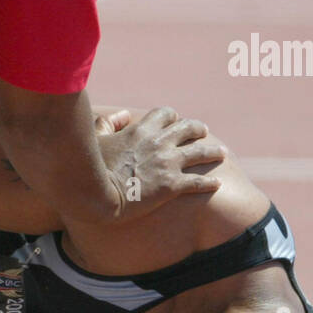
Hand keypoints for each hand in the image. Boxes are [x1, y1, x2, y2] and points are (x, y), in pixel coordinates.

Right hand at [97, 107, 225, 221]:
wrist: (98, 198)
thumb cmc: (91, 169)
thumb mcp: (95, 140)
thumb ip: (108, 123)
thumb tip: (122, 114)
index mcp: (141, 130)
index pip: (165, 114)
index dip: (172, 117)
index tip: (175, 122)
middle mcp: (159, 143)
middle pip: (189, 128)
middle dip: (198, 129)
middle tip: (203, 133)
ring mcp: (168, 164)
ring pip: (201, 152)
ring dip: (213, 152)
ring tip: (221, 154)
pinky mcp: (172, 186)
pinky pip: (199, 182)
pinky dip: (210, 183)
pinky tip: (217, 184)